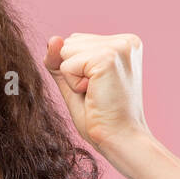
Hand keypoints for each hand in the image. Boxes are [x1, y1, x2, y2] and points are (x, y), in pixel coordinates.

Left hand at [44, 32, 151, 152]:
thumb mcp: (75, 82)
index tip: (100, 88)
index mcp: (124, 43)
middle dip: (73, 71)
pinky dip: (73, 84)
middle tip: (98, 93)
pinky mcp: (108, 57)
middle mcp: (126, 40)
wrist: (119, 139)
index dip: (76, 69)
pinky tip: (95, 94)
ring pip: (66, 50)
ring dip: (72, 78)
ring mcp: (119, 47)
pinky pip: (67, 65)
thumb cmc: (101, 117)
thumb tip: (53, 38)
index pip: (76, 41)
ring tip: (97, 93)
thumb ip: (60, 60)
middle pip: (69, 42)